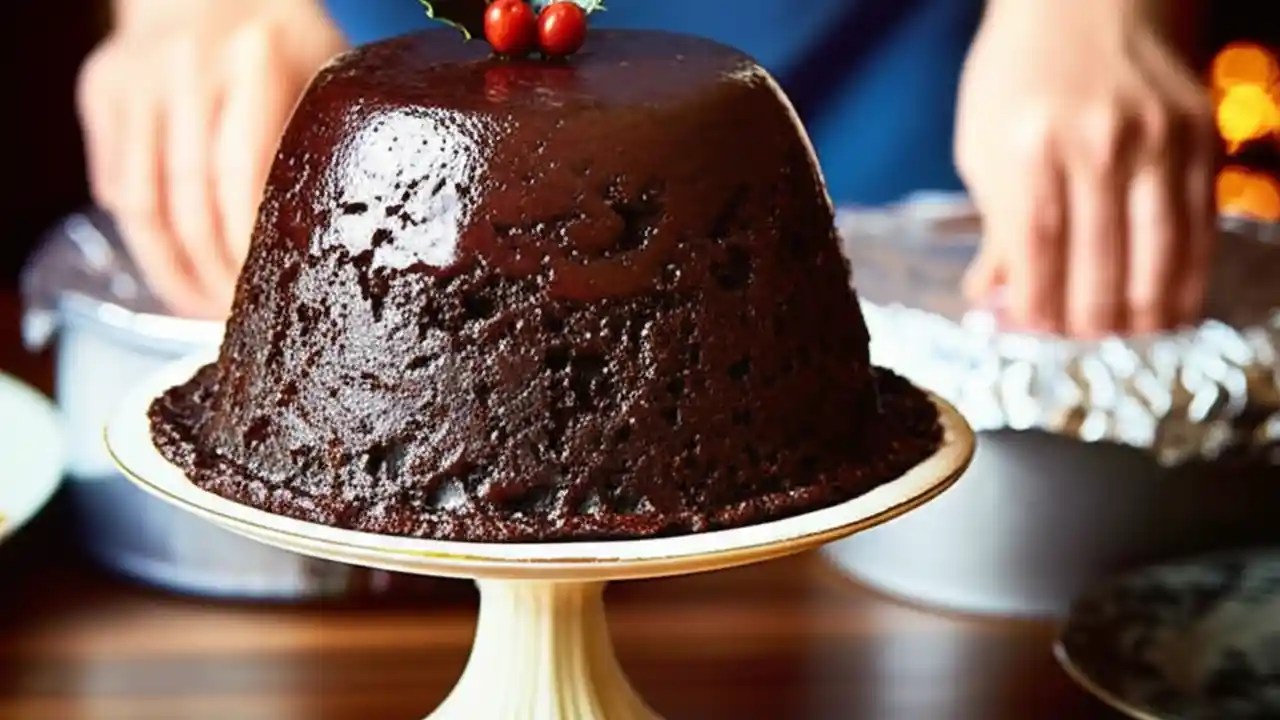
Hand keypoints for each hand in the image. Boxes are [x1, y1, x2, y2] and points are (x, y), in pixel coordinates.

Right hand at [76, 0, 346, 317]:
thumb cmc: (287, 44)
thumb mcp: (328, 76)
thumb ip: (331, 142)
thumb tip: (351, 240)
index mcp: (256, 60)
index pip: (245, 177)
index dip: (250, 247)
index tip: (268, 292)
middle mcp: (189, 66)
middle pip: (191, 201)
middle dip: (213, 273)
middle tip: (234, 313)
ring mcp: (138, 78)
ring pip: (143, 202)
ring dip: (170, 270)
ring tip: (200, 307)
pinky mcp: (102, 91)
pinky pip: (115, 185)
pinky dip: (142, 236)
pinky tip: (173, 270)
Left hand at [955, 0, 1216, 337]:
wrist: (1086, 2)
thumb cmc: (1017, 80)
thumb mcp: (982, 145)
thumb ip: (995, 224)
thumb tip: (994, 299)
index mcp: (1029, 148)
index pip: (1038, 249)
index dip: (1039, 302)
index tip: (1036, 329)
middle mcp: (1096, 143)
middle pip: (1099, 259)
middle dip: (1089, 316)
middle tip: (1083, 338)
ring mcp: (1154, 139)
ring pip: (1157, 249)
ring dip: (1144, 308)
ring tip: (1129, 334)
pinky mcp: (1196, 136)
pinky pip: (1198, 222)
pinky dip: (1187, 272)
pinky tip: (1172, 303)